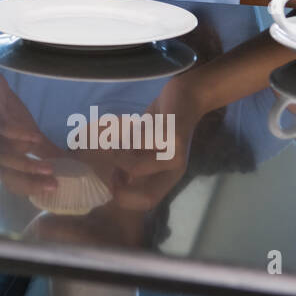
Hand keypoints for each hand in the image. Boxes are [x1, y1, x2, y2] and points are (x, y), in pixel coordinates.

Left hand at [0, 72, 57, 198]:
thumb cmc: (9, 115)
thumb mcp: (31, 136)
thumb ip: (46, 151)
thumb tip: (70, 166)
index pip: (12, 182)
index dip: (31, 188)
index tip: (54, 188)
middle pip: (7, 174)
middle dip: (31, 181)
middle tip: (54, 183)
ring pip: (4, 156)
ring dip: (27, 164)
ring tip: (49, 167)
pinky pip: (3, 129)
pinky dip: (20, 134)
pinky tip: (36, 136)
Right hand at [103, 81, 202, 211]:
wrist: (187, 94)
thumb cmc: (162, 122)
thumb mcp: (147, 147)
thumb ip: (134, 163)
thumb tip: (115, 181)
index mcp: (169, 173)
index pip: (149, 201)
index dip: (126, 200)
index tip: (110, 186)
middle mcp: (175, 169)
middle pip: (149, 197)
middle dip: (121, 189)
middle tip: (108, 173)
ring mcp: (176, 153)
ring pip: (136, 167)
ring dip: (117, 156)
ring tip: (112, 143)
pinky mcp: (172, 135)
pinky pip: (138, 141)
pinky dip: (124, 134)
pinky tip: (125, 125)